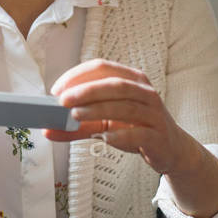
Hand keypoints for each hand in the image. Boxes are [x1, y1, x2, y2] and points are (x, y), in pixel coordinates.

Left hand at [43, 58, 192, 174]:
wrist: (169, 149)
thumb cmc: (135, 129)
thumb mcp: (104, 124)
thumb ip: (77, 126)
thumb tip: (48, 129)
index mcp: (131, 80)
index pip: (102, 68)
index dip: (78, 76)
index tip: (57, 89)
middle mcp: (144, 92)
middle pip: (114, 84)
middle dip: (86, 91)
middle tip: (62, 100)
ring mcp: (153, 113)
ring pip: (125, 107)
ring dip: (98, 110)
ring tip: (75, 117)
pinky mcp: (157, 135)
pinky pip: (139, 133)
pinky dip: (120, 135)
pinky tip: (105, 138)